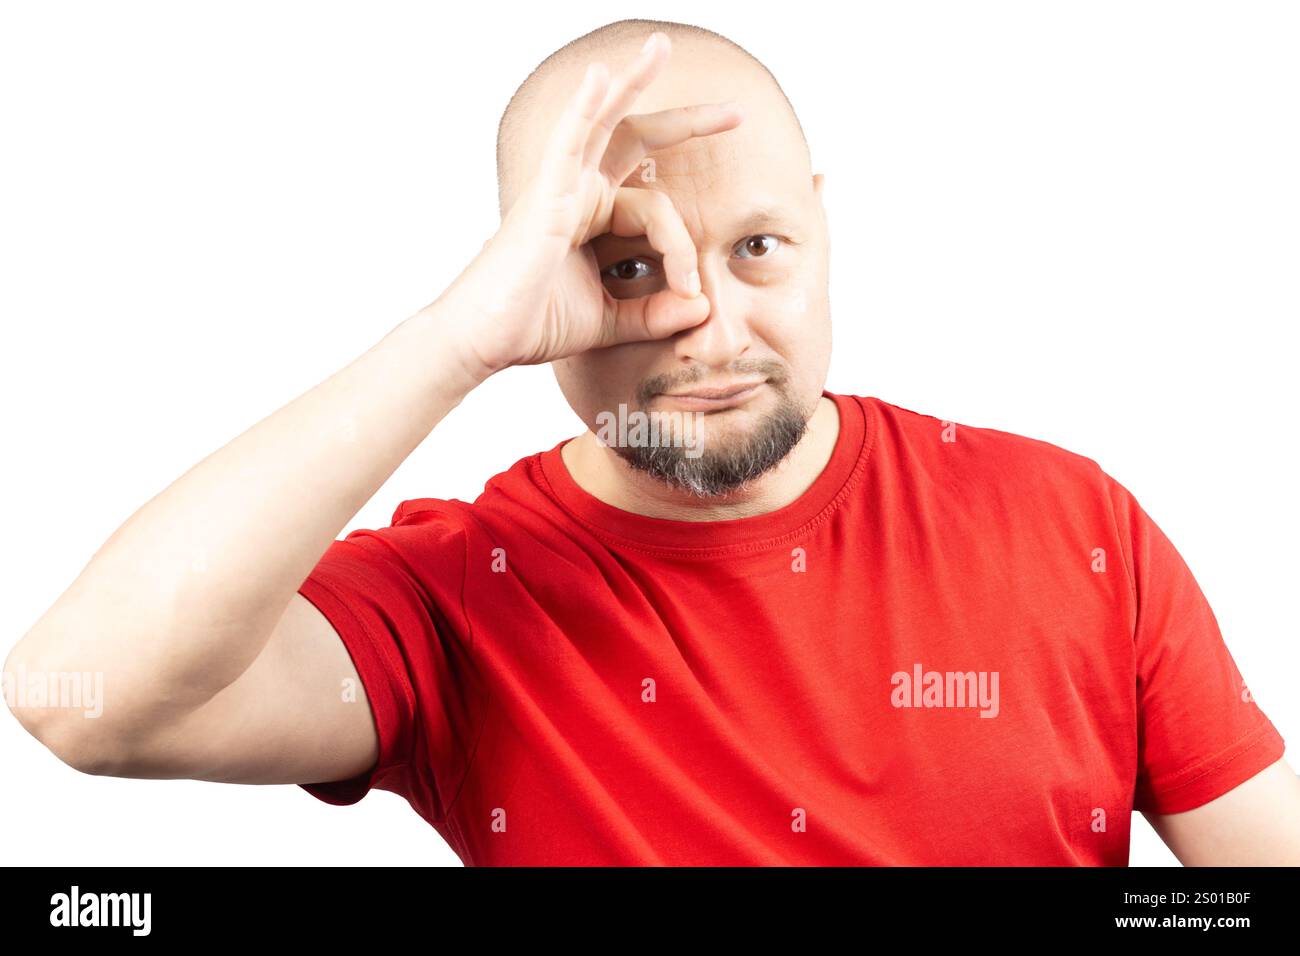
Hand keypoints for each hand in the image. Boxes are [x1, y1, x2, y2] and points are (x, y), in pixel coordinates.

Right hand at [439, 31, 743, 375]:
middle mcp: (577, 191)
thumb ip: (655, 313)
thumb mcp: (612, 321)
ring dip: (633, 81)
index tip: (693, 291)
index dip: (684, 246)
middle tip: (736, 112)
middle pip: (636, 137)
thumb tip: (702, 307)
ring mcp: (560, 188)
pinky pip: (567, 140)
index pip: (655, 205)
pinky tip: (601, 76)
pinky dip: (584, 106)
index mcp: (592, 215)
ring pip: (605, 124)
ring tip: (660, 47)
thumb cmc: (534, 323)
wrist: (486, 339)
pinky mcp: (545, 196)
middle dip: (686, 122)